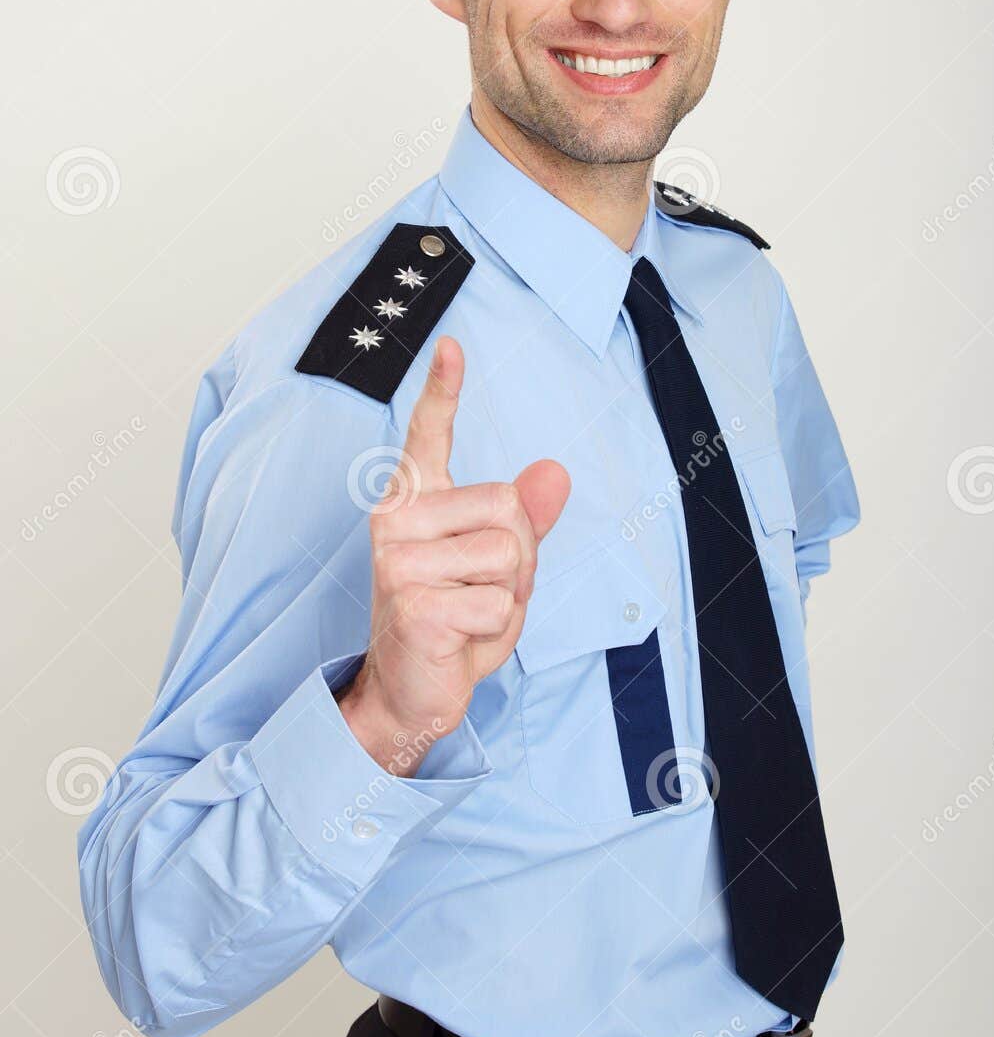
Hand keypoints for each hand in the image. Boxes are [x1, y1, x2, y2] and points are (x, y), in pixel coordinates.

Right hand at [338, 335, 569, 772]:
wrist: (410, 691)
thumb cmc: (453, 619)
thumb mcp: (500, 565)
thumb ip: (526, 517)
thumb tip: (555, 471)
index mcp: (414, 501)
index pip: (429, 435)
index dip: (442, 390)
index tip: (452, 345)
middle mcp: (396, 520)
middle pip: (508, 507)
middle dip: (518, 558)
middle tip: (480, 591)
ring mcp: (399, 561)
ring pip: (509, 556)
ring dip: (508, 597)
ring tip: (468, 613)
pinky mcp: (414, 604)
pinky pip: (500, 602)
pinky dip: (497, 629)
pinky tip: (459, 638)